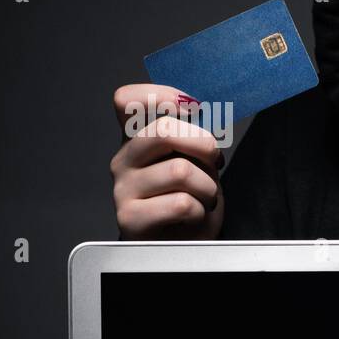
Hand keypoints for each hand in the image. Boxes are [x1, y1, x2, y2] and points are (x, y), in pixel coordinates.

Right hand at [110, 84, 224, 238]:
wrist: (182, 244)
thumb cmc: (191, 198)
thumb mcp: (195, 160)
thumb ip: (190, 134)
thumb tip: (197, 106)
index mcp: (136, 139)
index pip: (127, 100)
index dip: (162, 95)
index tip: (193, 107)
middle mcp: (123, 160)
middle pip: (162, 130)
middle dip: (204, 145)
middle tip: (215, 163)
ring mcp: (123, 188)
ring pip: (180, 171)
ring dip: (208, 187)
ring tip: (205, 197)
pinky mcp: (130, 218)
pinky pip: (181, 203)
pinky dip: (201, 210)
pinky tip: (194, 216)